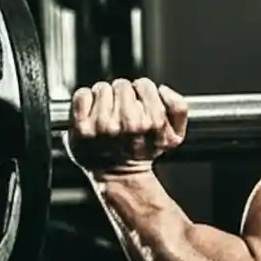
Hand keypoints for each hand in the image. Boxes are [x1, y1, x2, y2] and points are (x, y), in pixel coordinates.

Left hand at [64, 78, 187, 177]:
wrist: (119, 175)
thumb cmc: (144, 152)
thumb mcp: (174, 136)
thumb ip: (179, 108)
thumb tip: (162, 89)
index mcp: (151, 122)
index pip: (144, 84)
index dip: (142, 91)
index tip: (140, 103)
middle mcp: (126, 124)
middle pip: (122, 85)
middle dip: (123, 94)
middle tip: (122, 110)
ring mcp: (101, 126)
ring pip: (102, 88)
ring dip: (105, 97)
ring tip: (109, 114)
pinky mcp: (81, 128)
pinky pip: (82, 95)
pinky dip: (85, 100)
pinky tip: (93, 113)